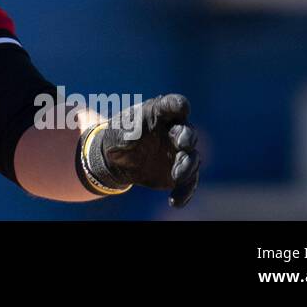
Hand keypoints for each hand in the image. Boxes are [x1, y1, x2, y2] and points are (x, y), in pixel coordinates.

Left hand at [84, 93, 201, 207]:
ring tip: (176, 177)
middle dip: (187, 137)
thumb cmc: (118, 136)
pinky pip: (188, 182)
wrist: (114, 160)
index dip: (178, 105)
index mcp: (159, 113)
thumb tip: (134, 134)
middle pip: (188, 132)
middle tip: (182, 143)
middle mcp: (174, 130)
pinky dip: (185, 192)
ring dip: (187, 166)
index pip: (172, 105)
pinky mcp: (179, 171)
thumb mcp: (118, 130)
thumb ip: (128, 131)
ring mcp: (179, 151)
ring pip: (192, 157)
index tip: (182, 107)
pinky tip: (175, 201)